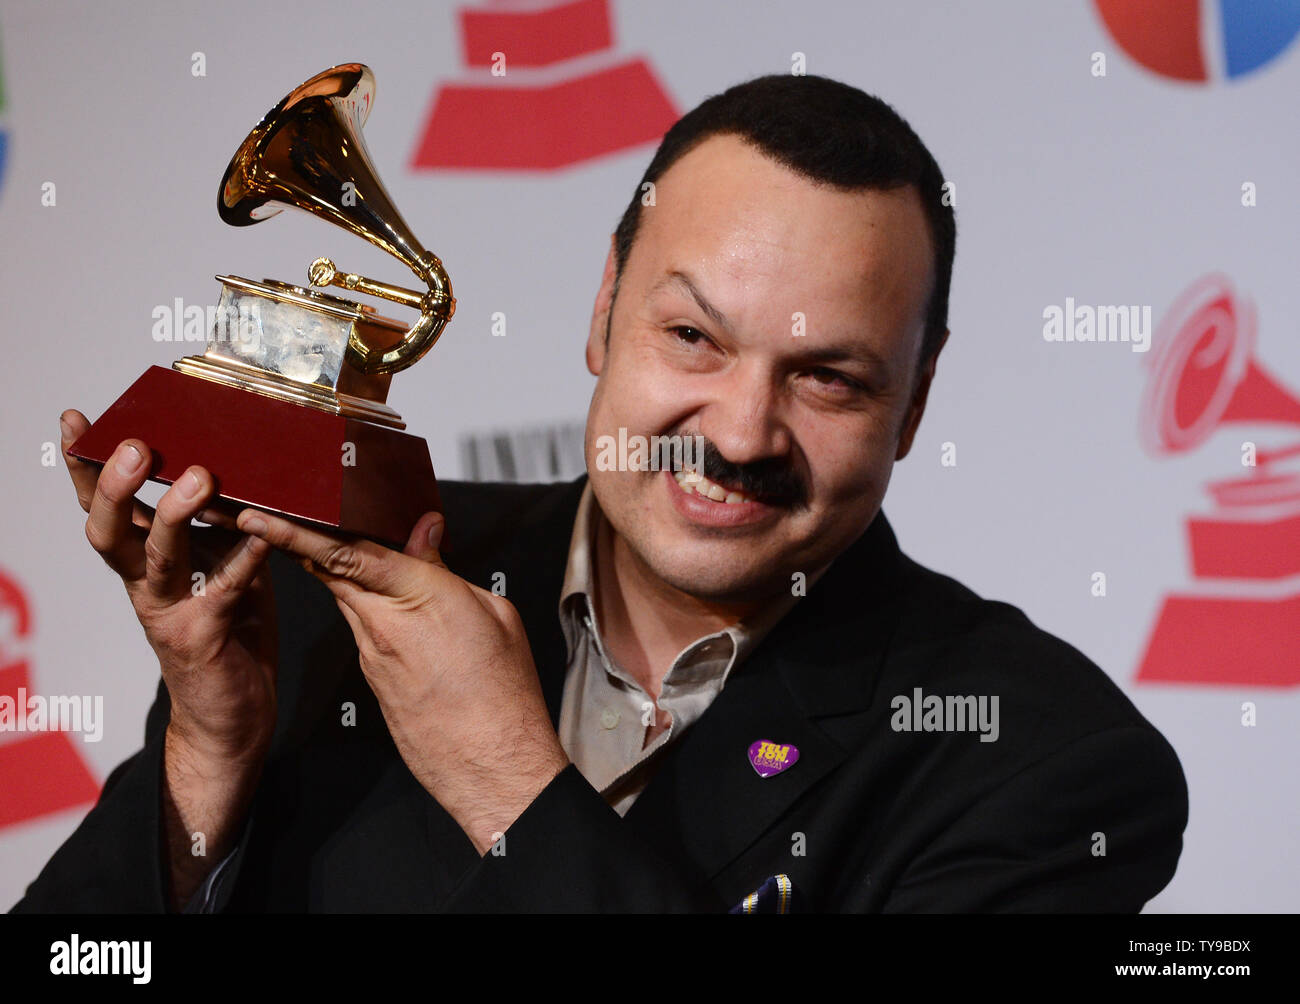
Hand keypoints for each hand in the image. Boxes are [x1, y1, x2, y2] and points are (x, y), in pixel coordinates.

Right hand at [60, 410, 277, 762]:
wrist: (231, 716)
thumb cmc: (228, 632)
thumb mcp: (218, 565)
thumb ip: (216, 525)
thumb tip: (231, 467)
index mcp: (143, 562)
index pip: (105, 508)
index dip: (85, 467)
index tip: (76, 421)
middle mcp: (145, 585)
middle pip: (112, 531)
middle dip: (116, 487)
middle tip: (132, 446)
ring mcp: (171, 612)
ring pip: (162, 558)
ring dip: (177, 516)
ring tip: (198, 477)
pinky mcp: (204, 638)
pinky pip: (224, 591)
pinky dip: (243, 561)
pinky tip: (261, 535)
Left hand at [236, 507, 569, 853]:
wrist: (493, 767)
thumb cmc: (505, 693)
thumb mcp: (495, 613)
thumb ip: (447, 569)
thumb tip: (426, 535)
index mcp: (418, 597)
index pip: (344, 553)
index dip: (296, 532)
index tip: (260, 517)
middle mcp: (383, 626)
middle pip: (332, 573)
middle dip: (307, 546)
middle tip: (287, 520)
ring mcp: (372, 658)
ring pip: (350, 602)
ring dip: (349, 581)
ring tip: (379, 572)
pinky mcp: (373, 682)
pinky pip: (366, 635)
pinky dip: (374, 617)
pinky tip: (405, 623)